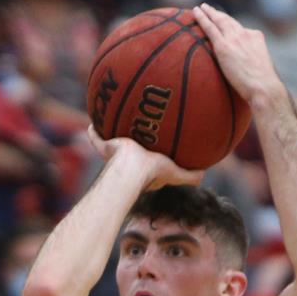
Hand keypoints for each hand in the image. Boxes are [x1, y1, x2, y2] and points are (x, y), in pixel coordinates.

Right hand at [85, 127, 199, 190]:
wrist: (132, 170)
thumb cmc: (153, 172)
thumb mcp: (175, 174)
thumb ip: (189, 176)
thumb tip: (204, 174)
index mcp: (143, 167)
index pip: (146, 160)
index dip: (149, 154)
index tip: (151, 147)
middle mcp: (127, 161)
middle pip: (128, 149)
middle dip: (129, 143)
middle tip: (132, 131)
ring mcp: (114, 155)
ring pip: (111, 143)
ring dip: (111, 134)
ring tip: (112, 120)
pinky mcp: (105, 147)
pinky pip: (96, 138)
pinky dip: (93, 132)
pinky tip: (92, 121)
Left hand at [190, 4, 283, 106]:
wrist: (264, 86)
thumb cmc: (264, 85)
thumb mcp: (262, 67)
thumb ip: (253, 62)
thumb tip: (248, 69)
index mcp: (256, 37)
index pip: (241, 29)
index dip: (231, 25)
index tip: (225, 22)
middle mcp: (245, 34)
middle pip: (229, 21)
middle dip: (218, 14)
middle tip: (209, 8)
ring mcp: (234, 38)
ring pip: (219, 20)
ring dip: (209, 12)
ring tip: (200, 8)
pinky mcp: (223, 46)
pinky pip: (210, 28)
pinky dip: (202, 18)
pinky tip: (195, 12)